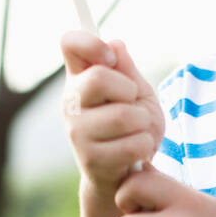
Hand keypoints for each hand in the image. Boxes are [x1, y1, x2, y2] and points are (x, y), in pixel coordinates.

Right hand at [60, 30, 165, 195]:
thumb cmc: (132, 126)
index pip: (69, 43)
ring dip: (143, 123)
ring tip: (137, 130)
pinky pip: (133, 144)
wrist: (127, 173)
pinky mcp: (90, 159)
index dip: (90, 43)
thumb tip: (115, 44)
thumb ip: (127, 71)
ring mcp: (77, 131)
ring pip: (123, 115)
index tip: (110, 57)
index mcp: (80, 78)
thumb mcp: (137, 93)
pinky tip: (136, 151)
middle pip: (98, 78)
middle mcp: (71, 102)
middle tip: (131, 103)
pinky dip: (145, 145)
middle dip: (129, 91)